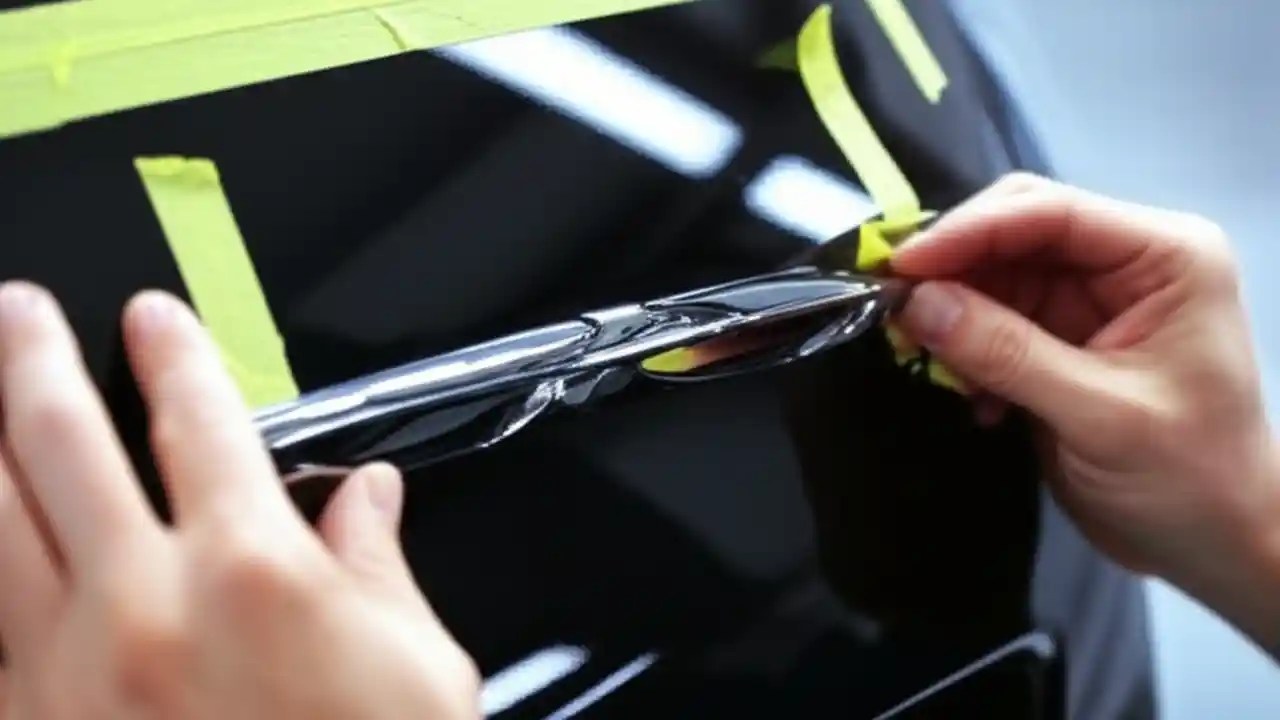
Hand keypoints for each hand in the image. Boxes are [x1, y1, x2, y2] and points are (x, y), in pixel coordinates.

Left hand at [0, 284, 479, 717]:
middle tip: (21, 312)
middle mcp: (144, 604)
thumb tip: (371, 498)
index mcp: (254, 571)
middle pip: (62, 440)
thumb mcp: (417, 669)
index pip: (201, 418)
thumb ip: (381, 566)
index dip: (174, 351)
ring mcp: (67, 669)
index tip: (153, 320)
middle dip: (33, 356)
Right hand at [891, 173, 1279, 643]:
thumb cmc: (1188, 480)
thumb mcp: (1099, 415)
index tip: (900, 266)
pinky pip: (991, 322)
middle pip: (1014, 232)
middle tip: (892, 304)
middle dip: (953, 267)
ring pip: (993, 276)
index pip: (1049, 212)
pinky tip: (971, 396)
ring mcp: (1091, 300)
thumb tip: (917, 304)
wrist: (1216, 547)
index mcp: (1163, 255)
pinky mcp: (1060, 340)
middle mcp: (1126, 262)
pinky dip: (966, 351)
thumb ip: (1007, 354)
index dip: (968, 230)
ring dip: (952, 314)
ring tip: (923, 355)